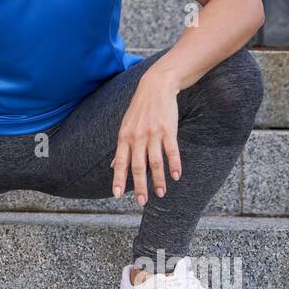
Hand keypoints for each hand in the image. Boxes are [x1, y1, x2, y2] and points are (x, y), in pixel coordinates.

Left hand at [112, 69, 181, 205]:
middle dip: (140, 186)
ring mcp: (153, 133)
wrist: (156, 86)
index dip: (119, 179)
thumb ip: (121, 148)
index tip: (117, 195)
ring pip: (155, 162)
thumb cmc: (140, 109)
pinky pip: (172, 151)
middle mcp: (137, 137)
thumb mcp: (125, 127)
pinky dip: (174, 164)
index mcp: (124, 137)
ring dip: (159, 179)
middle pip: (138, 166)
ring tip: (161, 193)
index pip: (120, 162)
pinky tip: (176, 176)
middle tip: (142, 202)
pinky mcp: (168, 130)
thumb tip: (112, 166)